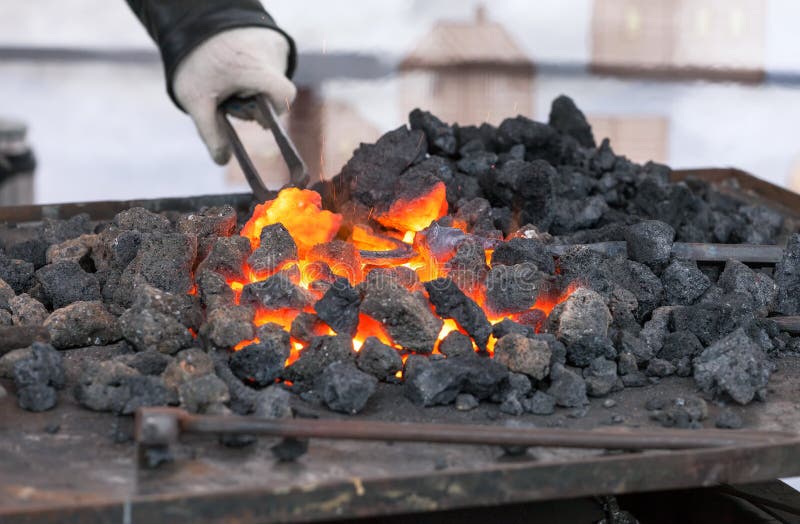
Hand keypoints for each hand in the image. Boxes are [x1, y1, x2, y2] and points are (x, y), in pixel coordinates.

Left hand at [173, 28, 296, 164]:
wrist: (193, 22)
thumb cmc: (195, 62)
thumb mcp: (196, 99)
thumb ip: (210, 131)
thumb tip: (222, 160)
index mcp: (254, 69)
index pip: (283, 95)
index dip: (275, 110)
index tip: (258, 117)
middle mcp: (270, 54)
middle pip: (277, 91)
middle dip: (258, 100)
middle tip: (236, 99)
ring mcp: (274, 45)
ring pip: (275, 79)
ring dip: (257, 86)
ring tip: (234, 79)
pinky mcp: (274, 40)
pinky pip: (273, 65)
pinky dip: (259, 71)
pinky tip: (240, 67)